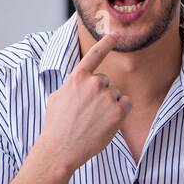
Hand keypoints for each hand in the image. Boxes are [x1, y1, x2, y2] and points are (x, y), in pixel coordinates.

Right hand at [29, 32, 130, 174]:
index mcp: (77, 78)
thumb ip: (72, 86)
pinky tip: (107, 122)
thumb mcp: (57, 97)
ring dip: (109, 104)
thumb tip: (80, 84)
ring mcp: (107, 96)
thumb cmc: (56, 125)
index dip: (105, 44)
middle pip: (106, 81)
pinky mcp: (118, 111)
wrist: (61, 148)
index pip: (94, 56)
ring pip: (116, 94)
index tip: (115, 35)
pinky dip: (121, 112)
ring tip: (94, 120)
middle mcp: (94, 83)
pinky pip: (126, 104)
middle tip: (88, 111)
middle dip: (100, 93)